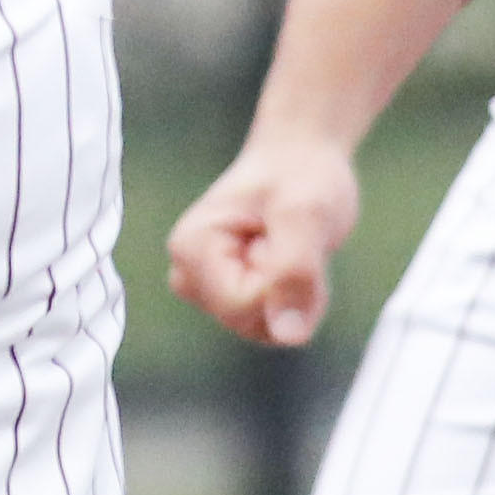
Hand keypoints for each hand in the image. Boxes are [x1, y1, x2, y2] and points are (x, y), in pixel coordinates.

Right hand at [167, 134, 362, 346]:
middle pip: (247, 322)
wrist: (301, 159)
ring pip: (262, 328)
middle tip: (293, 244)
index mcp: (191, 247)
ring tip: (295, 251)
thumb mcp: (305, 215)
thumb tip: (288, 335)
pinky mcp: (231, 292)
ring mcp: (209, 285)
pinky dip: (297, 302)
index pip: (239, 306)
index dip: (280, 284)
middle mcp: (190, 271)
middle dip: (287, 293)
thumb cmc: (298, 176)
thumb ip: (293, 272)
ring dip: (295, 298)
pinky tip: (297, 265)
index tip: (285, 241)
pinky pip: (271, 324)